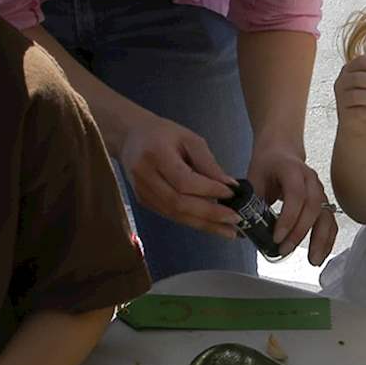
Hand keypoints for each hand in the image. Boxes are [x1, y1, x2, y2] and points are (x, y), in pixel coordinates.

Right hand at [118, 113, 242, 237]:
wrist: (129, 137)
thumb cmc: (163, 134)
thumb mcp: (189, 139)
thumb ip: (208, 162)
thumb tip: (229, 185)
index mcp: (156, 155)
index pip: (184, 180)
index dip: (208, 189)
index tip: (231, 193)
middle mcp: (145, 177)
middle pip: (179, 203)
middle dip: (210, 214)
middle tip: (235, 219)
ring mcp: (143, 193)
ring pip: (176, 214)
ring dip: (204, 224)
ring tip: (229, 230)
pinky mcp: (145, 202)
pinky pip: (172, 215)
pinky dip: (193, 221)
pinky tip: (212, 225)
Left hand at [247, 146, 337, 265]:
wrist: (281, 150)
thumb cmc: (266, 165)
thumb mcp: (254, 179)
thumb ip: (251, 203)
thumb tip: (243, 231)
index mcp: (291, 169)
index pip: (295, 195)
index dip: (288, 218)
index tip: (277, 237)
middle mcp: (310, 179)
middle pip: (313, 207)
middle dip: (300, 232)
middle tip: (285, 250)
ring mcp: (319, 190)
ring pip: (326, 215)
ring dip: (321, 239)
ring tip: (312, 260)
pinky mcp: (323, 201)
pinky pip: (330, 221)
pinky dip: (327, 239)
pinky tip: (320, 254)